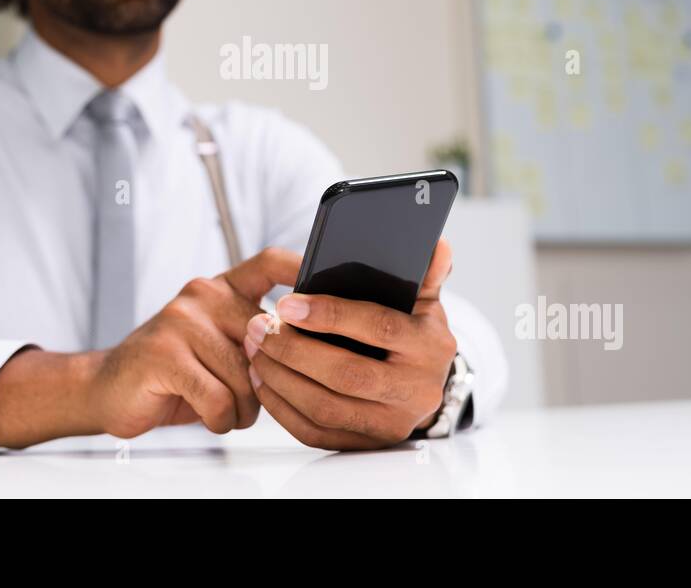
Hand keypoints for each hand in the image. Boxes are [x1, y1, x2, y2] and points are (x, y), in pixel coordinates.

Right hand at [89, 247, 301, 437]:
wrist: (109, 387)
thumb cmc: (177, 371)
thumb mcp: (220, 343)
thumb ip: (257, 336)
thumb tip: (314, 343)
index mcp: (221, 287)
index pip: (269, 262)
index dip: (301, 269)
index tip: (328, 285)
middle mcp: (202, 294)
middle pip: (269, 342)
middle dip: (266, 383)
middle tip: (245, 397)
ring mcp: (180, 320)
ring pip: (245, 375)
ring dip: (241, 408)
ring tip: (221, 407)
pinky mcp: (164, 354)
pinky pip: (218, 398)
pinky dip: (219, 418)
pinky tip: (206, 415)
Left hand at [244, 238, 457, 449]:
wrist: (423, 386)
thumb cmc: (414, 334)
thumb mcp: (423, 301)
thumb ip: (424, 272)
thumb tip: (436, 245)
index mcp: (431, 346)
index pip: (379, 327)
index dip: (330, 315)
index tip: (286, 304)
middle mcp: (417, 390)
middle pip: (347, 375)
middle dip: (294, 350)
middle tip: (259, 328)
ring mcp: (392, 423)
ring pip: (326, 407)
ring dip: (281, 379)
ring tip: (254, 350)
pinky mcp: (367, 444)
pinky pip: (316, 433)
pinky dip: (283, 409)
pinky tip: (263, 381)